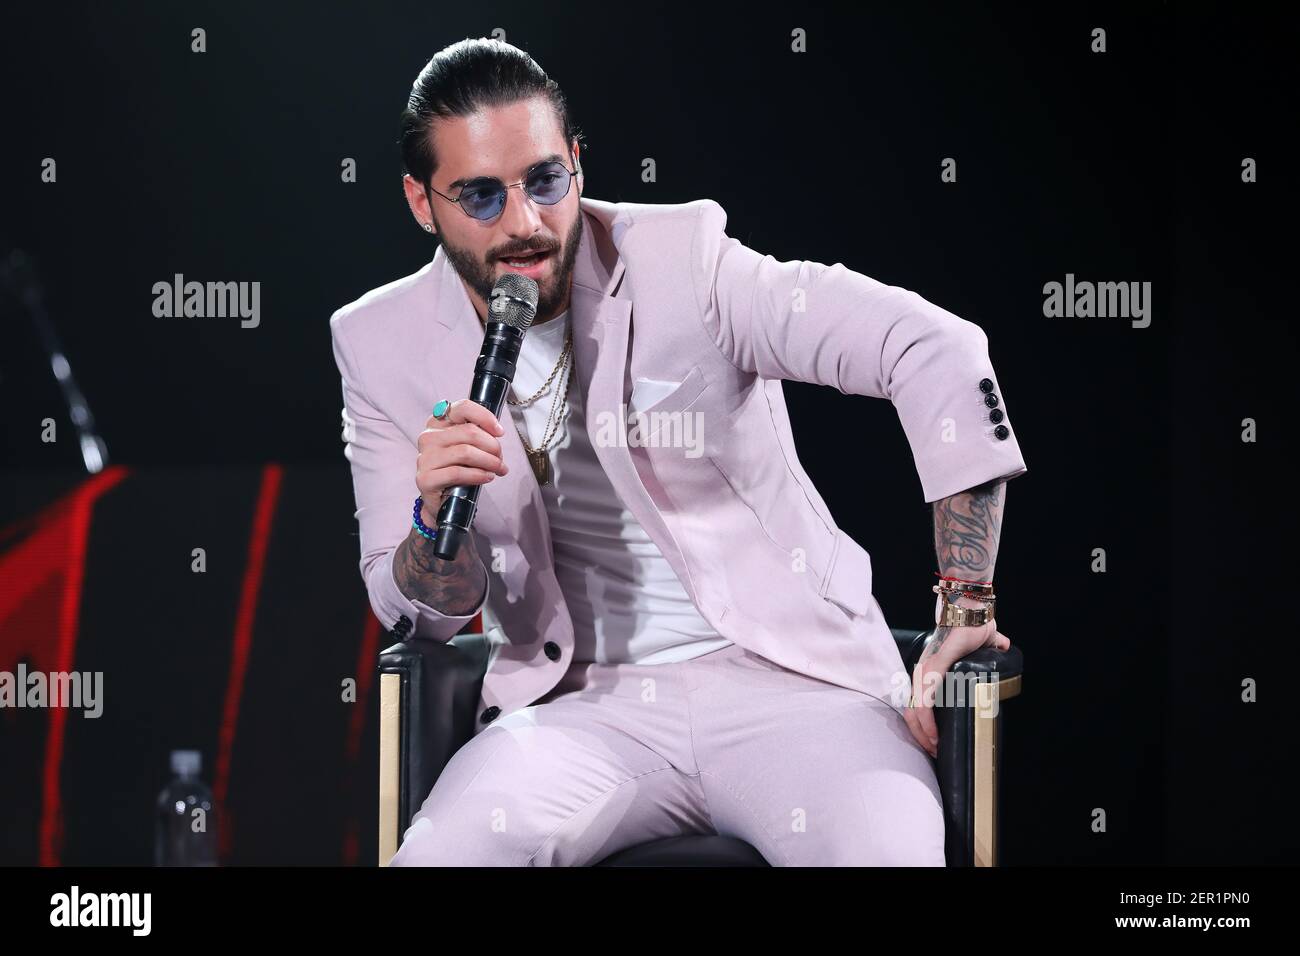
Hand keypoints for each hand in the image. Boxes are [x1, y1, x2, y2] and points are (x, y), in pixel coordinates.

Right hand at [416, 399, 508, 525]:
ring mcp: (424, 458)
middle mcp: (428, 437)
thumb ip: (477, 434)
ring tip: (498, 469)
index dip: (485, 417)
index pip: (462, 408)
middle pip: (469, 432)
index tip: (500, 431)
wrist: (441, 500)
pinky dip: (478, 475)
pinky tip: (487, 477)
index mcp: (438, 423)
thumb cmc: (457, 470)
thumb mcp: (467, 447)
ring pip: (465, 452)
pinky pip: (457, 472)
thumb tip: (497, 432)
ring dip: (489, 461)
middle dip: (492, 446)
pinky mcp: (425, 478)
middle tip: (500, 458)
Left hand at [903, 611, 1011, 758]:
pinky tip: (934, 736)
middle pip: (911, 712)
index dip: (922, 726)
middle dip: (921, 736)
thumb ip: (991, 647)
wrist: (972, 606)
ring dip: (923, 734)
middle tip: (935, 752)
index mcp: (930, 670)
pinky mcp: (933, 668)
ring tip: (936, 748)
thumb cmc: (973, 622)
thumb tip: (1003, 646)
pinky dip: (926, 721)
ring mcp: (925, 670)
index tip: (934, 743)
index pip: (917, 703)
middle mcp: (922, 671)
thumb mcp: (982, 643)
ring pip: (914, 711)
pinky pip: (923, 700)